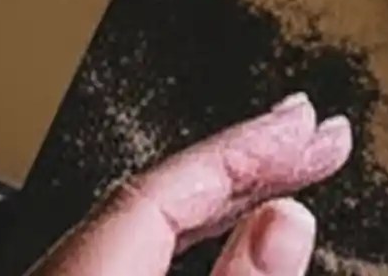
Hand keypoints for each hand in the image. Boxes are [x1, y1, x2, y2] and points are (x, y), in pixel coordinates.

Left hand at [28, 93, 352, 275]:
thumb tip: (289, 218)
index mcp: (86, 270)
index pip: (165, 183)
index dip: (245, 145)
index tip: (309, 125)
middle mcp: (71, 271)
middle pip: (160, 195)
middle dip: (248, 157)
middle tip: (316, 132)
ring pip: (151, 224)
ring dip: (229, 194)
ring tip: (292, 169)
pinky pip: (139, 250)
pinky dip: (196, 230)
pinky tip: (233, 230)